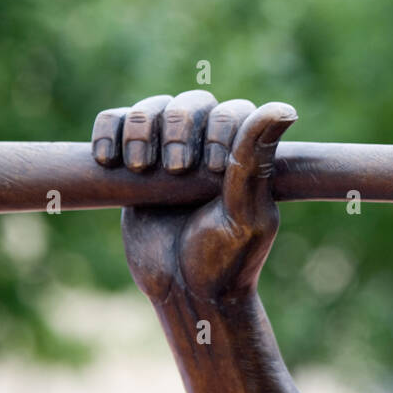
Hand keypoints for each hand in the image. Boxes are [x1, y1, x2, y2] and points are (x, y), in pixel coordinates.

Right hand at [91, 91, 296, 303]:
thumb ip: (255, 161)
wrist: (183, 290)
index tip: (210, 170)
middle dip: (179, 127)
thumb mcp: (246, 211)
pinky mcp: (131, 161)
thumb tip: (285, 108)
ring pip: (152, 106)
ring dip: (142, 128)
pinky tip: (108, 159)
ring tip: (141, 166)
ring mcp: (167, 150)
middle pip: (191, 102)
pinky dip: (109, 130)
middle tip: (176, 168)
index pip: (233, 111)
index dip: (218, 130)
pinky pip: (114, 123)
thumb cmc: (225, 256)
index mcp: (245, 152)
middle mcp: (207, 145)